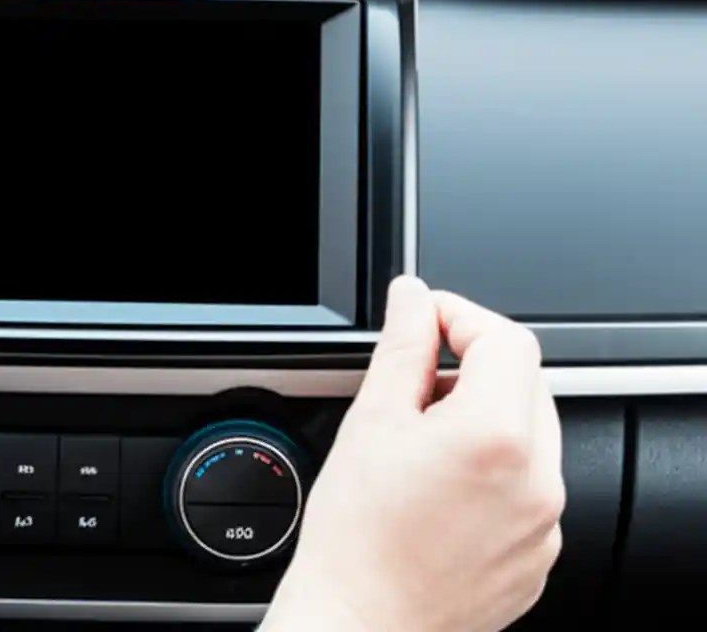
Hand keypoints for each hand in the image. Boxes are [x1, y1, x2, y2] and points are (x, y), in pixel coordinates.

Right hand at [261, 276, 563, 631]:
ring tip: (421, 447)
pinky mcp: (537, 556)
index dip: (461, 317)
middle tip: (415, 387)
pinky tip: (440, 491)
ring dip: (484, 421)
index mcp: (496, 437)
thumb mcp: (371, 423)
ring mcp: (543, 523)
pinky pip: (529, 490)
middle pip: (524, 384)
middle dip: (473, 369)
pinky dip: (493, 474)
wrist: (360, 623)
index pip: (505, 339)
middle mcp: (537, 480)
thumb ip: (402, 348)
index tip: (427, 321)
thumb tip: (414, 299)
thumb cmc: (356, 540)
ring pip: (529, 438)